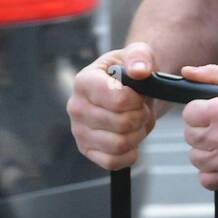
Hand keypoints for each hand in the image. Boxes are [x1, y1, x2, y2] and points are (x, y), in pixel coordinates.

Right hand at [67, 43, 158, 169]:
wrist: (127, 89)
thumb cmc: (129, 71)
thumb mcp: (137, 54)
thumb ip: (140, 56)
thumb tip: (140, 71)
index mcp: (84, 81)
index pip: (118, 100)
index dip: (137, 100)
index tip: (139, 94)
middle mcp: (75, 107)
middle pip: (122, 124)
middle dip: (140, 117)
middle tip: (141, 109)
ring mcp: (79, 131)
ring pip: (119, 145)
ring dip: (138, 134)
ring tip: (137, 121)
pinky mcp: (87, 150)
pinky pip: (113, 162)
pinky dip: (130, 153)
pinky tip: (131, 138)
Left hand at [179, 64, 217, 189]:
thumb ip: (213, 74)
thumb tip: (187, 71)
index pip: (188, 114)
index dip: (196, 112)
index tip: (206, 113)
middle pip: (190, 137)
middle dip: (200, 130)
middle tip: (215, 128)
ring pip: (196, 159)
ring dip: (204, 152)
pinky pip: (207, 181)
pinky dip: (209, 174)